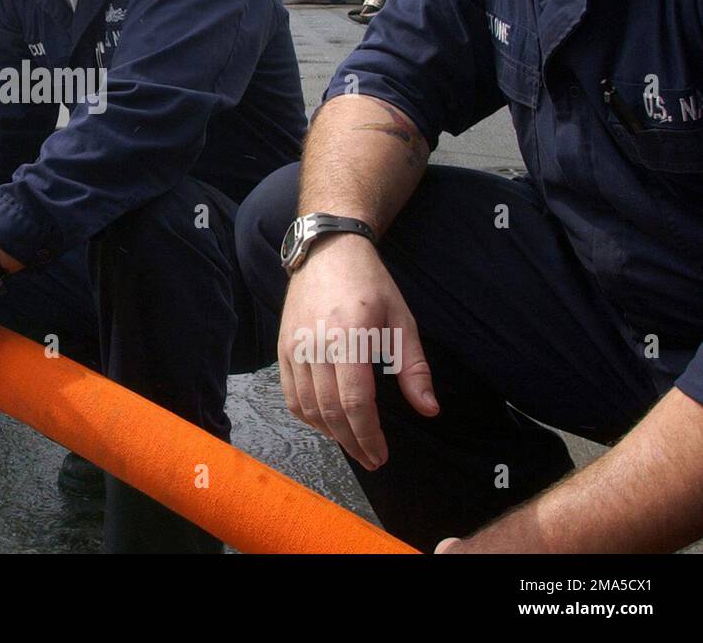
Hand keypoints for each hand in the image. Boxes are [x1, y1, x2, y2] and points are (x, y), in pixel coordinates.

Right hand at [277, 233, 437, 469]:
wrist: (327, 252)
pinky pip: (291, 395)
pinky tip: (328, 423)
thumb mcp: (402, 320)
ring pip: (308, 407)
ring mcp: (294, 347)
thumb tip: (428, 409)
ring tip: (353, 443)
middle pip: (329, 411)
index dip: (368, 435)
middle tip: (371, 458)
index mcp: (349, 337)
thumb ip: (414, 368)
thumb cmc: (370, 284)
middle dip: (352, 442)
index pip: (354, 402)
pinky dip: (308, 417)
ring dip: (331, 433)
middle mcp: (315, 345)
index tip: (381, 455)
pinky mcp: (283, 348)